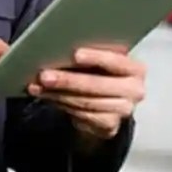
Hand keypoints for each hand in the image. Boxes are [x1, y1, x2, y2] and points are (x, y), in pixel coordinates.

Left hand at [28, 45, 145, 142]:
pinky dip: (60, 104)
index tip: (75, 54)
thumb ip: (87, 53)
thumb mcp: (98, 60)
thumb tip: (57, 46)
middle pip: (97, 85)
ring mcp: (124, 110)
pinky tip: (46, 96)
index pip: (116, 62)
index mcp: (134, 68)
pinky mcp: (110, 125)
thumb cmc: (100, 73)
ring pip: (85, 102)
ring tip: (37, 86)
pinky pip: (82, 115)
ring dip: (57, 94)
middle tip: (43, 75)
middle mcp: (134, 90)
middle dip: (67, 80)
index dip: (96, 57)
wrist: (107, 103)